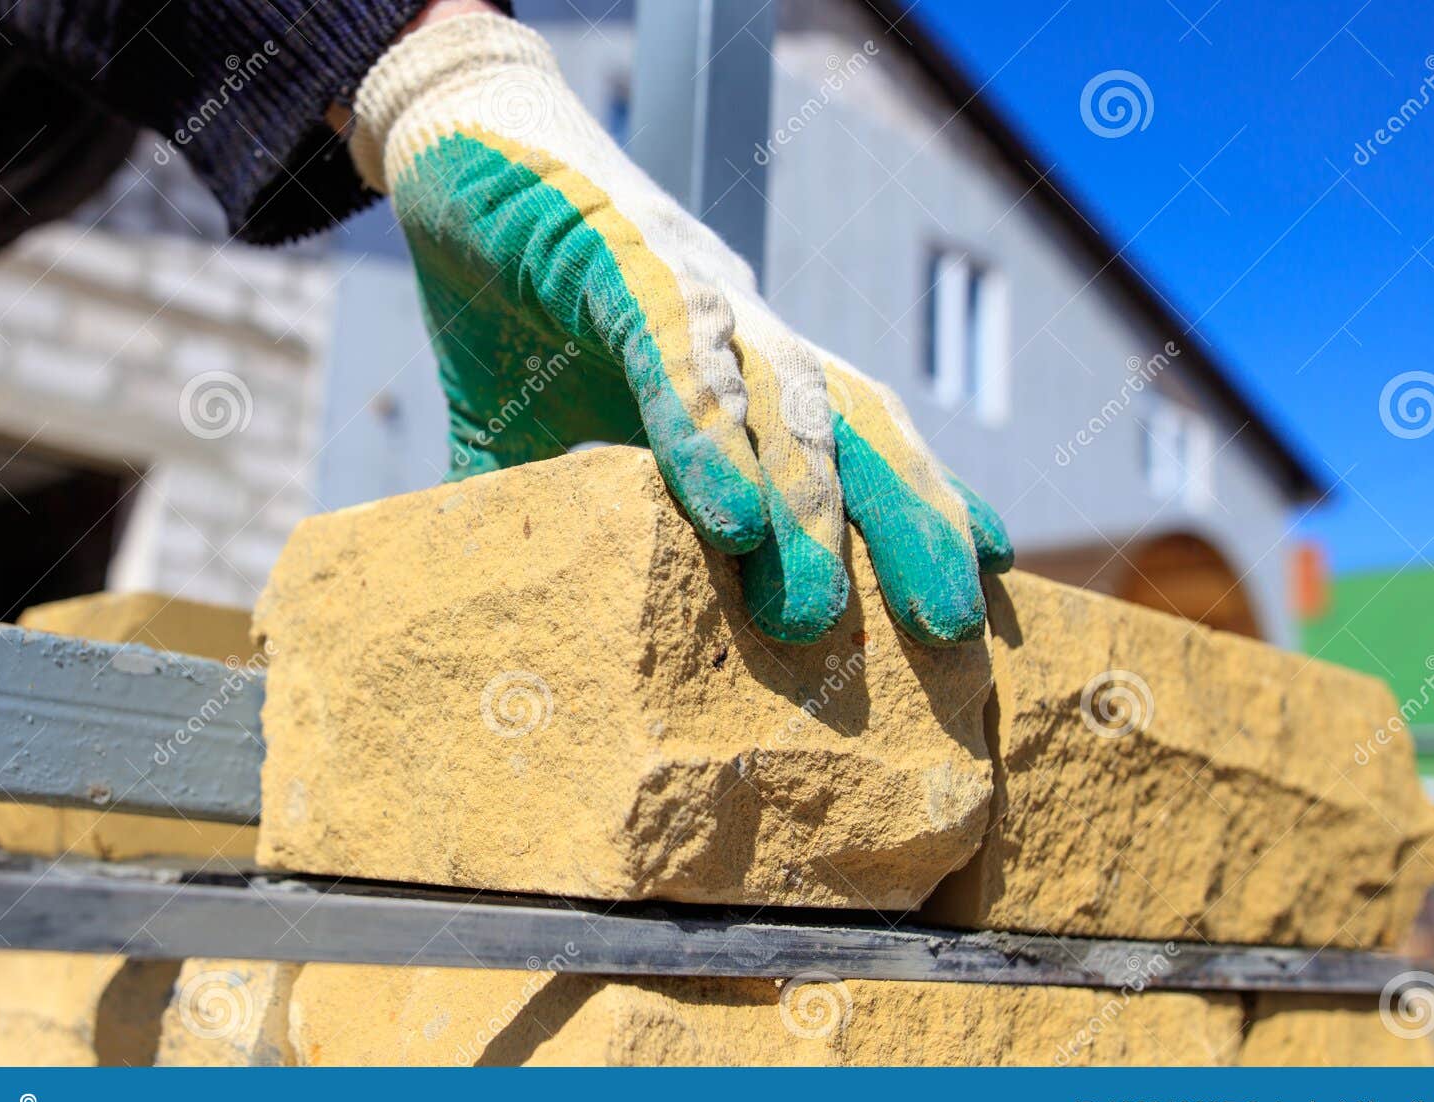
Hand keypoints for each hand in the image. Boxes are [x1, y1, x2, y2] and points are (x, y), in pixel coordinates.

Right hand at [350, 13, 1011, 644]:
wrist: (454, 138)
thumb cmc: (508, 292)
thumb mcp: (530, 432)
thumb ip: (552, 516)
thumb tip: (527, 621)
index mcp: (737, 368)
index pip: (850, 442)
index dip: (920, 507)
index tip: (980, 587)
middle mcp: (742, 328)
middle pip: (855, 429)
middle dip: (910, 524)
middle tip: (949, 632)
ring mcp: (691, 287)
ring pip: (785, 397)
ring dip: (811, 504)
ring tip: (815, 615)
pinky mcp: (618, 255)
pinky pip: (679, 351)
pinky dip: (708, 431)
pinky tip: (729, 515)